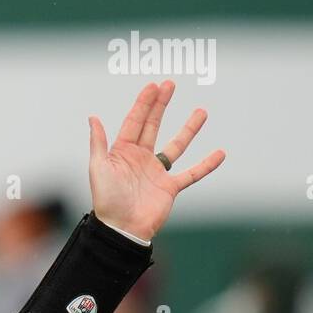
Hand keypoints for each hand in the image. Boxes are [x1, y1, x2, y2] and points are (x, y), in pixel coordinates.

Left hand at [88, 80, 225, 241]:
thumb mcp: (98, 167)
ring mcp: (156, 172)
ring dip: (188, 129)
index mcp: (122, 152)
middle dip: (161, 105)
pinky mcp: (170, 187)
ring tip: (201, 111)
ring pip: (176, 146)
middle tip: (170, 84)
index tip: (153, 86)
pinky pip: (192, 174)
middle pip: (153, 126)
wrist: (122, 228)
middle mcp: (140, 158)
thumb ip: (98, 142)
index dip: (144, 103)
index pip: (135, 121)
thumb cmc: (106, 200)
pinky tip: (220, 153)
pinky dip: (206, 165)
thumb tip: (93, 117)